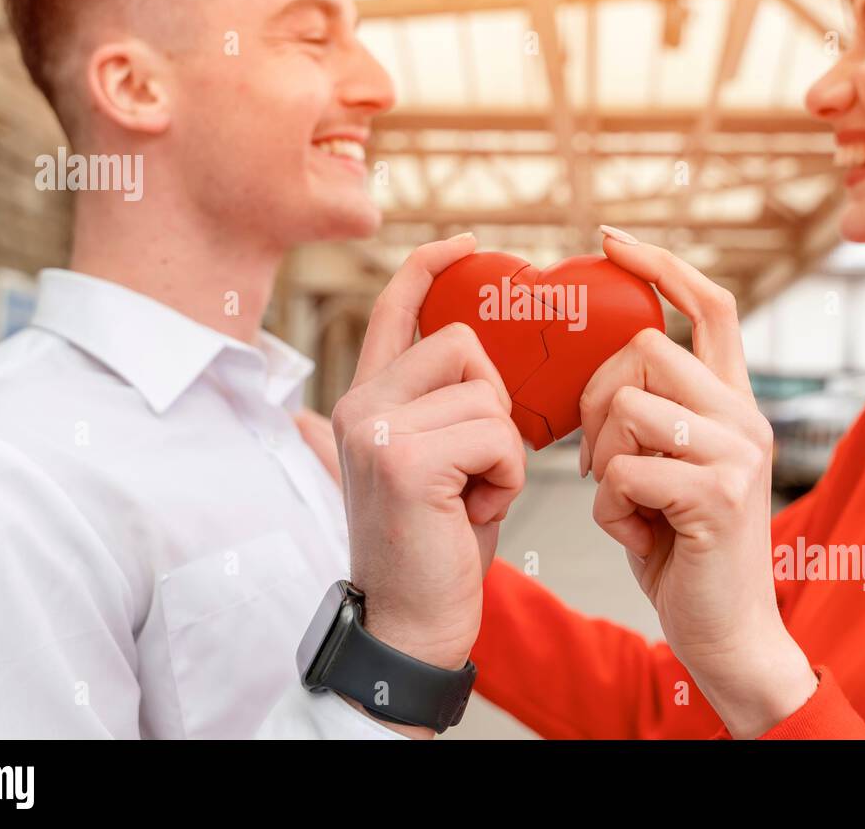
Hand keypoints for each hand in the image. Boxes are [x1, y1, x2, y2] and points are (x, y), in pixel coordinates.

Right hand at [330, 235, 525, 730]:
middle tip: (476, 465)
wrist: (410, 622)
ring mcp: (377, 429)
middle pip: (461, 344)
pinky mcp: (405, 459)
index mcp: (366, 400)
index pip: (394, 309)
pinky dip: (505, 475)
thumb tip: (468, 348)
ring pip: (486, 395)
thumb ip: (437, 403)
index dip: (431, 266)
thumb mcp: (434, 461)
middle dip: (491, 403)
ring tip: (473, 495)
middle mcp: (359, 405)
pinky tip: (475, 510)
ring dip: (502, 450)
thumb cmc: (436, 543)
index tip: (467, 244)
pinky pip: (495, 433)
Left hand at [580, 228, 817, 737]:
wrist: (728, 635)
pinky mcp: (716, 496)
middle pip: (647, 348)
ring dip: (602, 459)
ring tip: (625, 501)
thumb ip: (651, 417)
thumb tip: (599, 377)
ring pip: (629, 406)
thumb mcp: (666, 469)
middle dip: (597, 397)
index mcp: (733, 403)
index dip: (662, 266)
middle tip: (594, 456)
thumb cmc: (682, 550)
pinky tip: (637, 534)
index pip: (712, 306)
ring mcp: (736, 453)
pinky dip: (610, 509)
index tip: (612, 239)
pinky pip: (624, 472)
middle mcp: (745, 416)